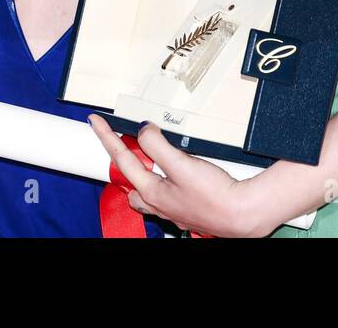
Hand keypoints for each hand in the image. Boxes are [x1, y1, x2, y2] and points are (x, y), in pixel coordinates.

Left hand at [87, 113, 275, 237]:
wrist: (242, 215)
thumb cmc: (214, 195)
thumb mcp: (182, 164)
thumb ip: (157, 145)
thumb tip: (143, 130)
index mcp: (151, 191)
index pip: (121, 159)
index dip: (106, 137)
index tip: (95, 122)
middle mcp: (158, 204)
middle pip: (130, 182)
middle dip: (123, 162)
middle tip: (122, 142)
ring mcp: (173, 210)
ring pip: (147, 192)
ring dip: (143, 174)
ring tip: (149, 156)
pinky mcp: (188, 210)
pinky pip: (167, 196)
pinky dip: (164, 183)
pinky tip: (176, 176)